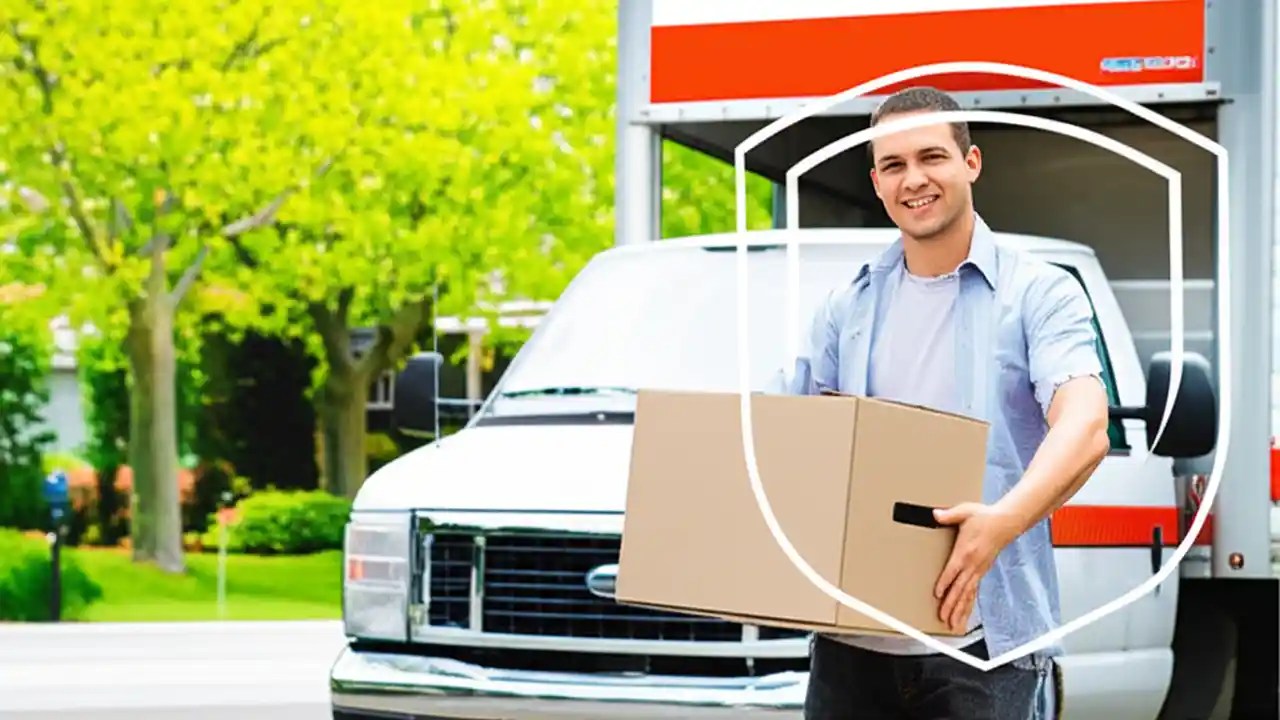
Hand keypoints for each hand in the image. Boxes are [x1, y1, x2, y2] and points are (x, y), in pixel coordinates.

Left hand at [932, 502, 1020, 632]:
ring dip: (960, 610)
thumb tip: (936, 515)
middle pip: (960, 589)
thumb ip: (948, 515)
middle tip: (944, 618)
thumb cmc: (985, 517)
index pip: (953, 571)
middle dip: (952, 605)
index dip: (945, 583)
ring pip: (968, 595)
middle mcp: (973, 564)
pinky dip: (968, 605)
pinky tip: (964, 614)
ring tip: (954, 624)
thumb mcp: (965, 512)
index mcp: (966, 551)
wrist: (1006, 522)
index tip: (937, 595)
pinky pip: (973, 592)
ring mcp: (978, 570)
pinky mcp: (982, 572)